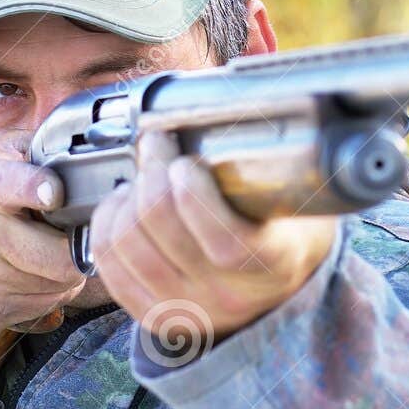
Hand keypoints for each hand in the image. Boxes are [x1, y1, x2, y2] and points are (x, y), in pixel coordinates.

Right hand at [0, 144, 85, 360]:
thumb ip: (33, 150)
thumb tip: (82, 154)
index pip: (9, 185)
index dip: (36, 187)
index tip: (54, 192)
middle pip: (63, 257)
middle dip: (78, 245)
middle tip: (74, 231)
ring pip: (63, 284)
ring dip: (66, 268)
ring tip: (45, 247)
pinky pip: (49, 304)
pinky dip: (51, 289)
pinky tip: (30, 270)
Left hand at [89, 132, 336, 353]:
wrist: (284, 293)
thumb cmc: (290, 233)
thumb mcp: (301, 199)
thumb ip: (272, 162)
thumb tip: (230, 93)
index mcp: (274, 265)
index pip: (224, 240)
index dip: (192, 192)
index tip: (185, 159)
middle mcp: (229, 297)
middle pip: (161, 230)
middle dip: (150, 173)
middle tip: (157, 146)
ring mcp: (189, 311)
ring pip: (127, 245)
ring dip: (126, 197)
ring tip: (141, 176)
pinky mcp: (156, 315)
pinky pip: (109, 265)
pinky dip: (106, 224)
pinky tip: (123, 205)